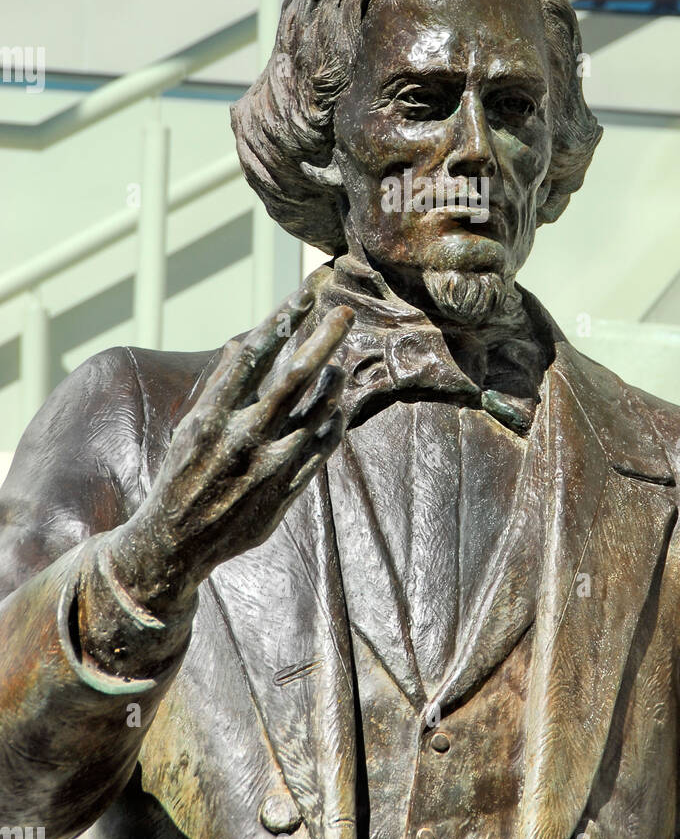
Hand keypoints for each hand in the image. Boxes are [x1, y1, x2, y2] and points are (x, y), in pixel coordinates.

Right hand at [108, 287, 352, 616]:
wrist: (176, 545)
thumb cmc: (181, 476)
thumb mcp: (188, 428)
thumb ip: (219, 388)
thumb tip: (240, 344)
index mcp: (211, 416)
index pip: (254, 353)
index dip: (282, 320)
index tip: (304, 293)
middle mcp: (242, 438)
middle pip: (295, 376)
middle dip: (323, 339)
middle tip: (343, 313)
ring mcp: (268, 466)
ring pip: (318, 411)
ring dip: (333, 382)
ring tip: (339, 366)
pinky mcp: (286, 492)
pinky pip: (323, 448)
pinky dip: (334, 423)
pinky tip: (337, 409)